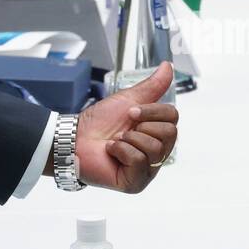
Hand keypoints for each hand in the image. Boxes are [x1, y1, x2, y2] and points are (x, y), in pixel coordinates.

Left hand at [75, 61, 177, 191]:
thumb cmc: (98, 123)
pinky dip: (122, 151)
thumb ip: (152, 86)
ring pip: (156, 148)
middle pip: (170, 134)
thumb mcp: (129, 99)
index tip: (132, 111)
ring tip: (116, 141)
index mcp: (157, 133)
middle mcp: (156, 153)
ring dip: (130, 139)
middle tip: (124, 129)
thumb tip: (167, 66)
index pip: (173, 118)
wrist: (75, 138)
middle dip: (143, 126)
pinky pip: (140, 161)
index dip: (153, 111)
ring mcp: (147, 170)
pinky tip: (112, 152)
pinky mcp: (135, 183)